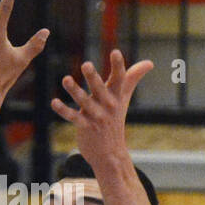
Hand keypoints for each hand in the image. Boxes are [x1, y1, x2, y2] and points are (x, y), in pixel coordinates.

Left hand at [51, 49, 152, 164]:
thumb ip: (133, 77)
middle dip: (93, 77)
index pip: (120, 78)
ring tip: (65, 79)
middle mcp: (108, 106)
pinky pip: (73, 117)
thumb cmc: (115, 118)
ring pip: (84, 102)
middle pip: (100, 89)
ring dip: (74, 91)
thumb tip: (150, 62)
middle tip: (86, 65)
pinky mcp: (85, 127)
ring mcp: (96, 117)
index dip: (118, 65)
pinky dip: (63, 110)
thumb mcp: (124, 97)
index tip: (115, 52)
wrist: (110, 152)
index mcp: (117, 96)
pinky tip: (54, 102)